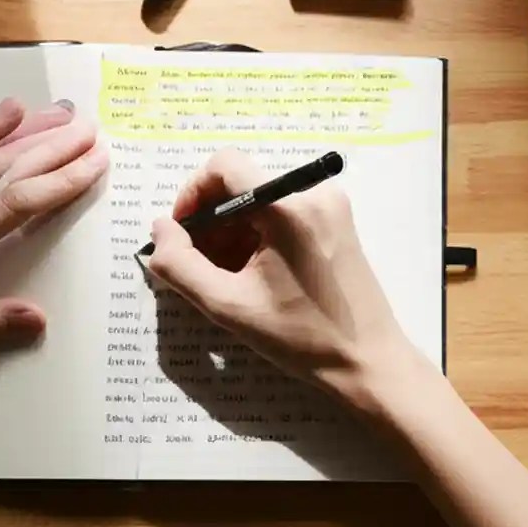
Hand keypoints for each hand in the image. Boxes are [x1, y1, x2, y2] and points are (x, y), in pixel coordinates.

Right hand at [146, 149, 422, 405]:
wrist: (368, 361)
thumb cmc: (302, 337)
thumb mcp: (228, 306)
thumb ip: (181, 265)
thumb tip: (159, 230)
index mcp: (289, 207)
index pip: (224, 165)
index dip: (192, 194)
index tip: (182, 235)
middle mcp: (314, 192)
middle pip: (242, 183)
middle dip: (212, 220)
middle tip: (201, 266)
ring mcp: (331, 204)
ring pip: (261, 200)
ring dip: (234, 230)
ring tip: (228, 277)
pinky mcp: (338, 220)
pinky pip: (284, 212)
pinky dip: (259, 235)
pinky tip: (254, 275)